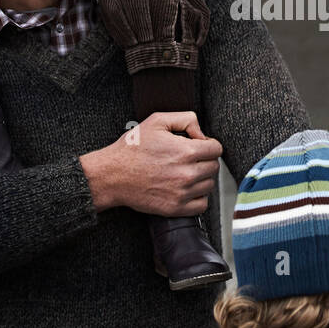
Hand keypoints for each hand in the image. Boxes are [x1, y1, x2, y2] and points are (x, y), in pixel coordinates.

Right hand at [79, 111, 222, 216]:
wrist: (112, 175)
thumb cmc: (132, 149)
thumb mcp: (157, 121)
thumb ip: (185, 119)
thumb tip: (201, 133)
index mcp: (186, 151)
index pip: (216, 149)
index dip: (209, 144)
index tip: (199, 146)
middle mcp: (187, 173)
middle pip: (214, 167)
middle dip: (205, 160)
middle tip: (191, 159)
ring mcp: (182, 193)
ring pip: (209, 185)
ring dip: (202, 178)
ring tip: (186, 172)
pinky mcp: (175, 208)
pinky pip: (201, 204)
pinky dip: (198, 197)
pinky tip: (187, 188)